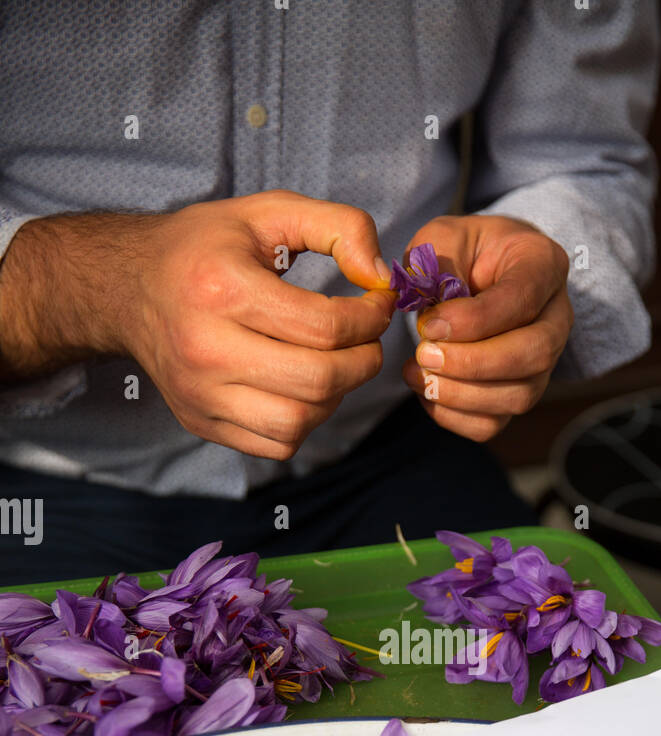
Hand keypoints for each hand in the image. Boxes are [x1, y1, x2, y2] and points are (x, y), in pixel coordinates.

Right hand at [0, 191, 394, 459]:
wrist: (127, 288)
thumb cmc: (205, 248)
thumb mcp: (267, 212)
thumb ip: (338, 226)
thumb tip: (380, 276)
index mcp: (222, 289)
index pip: (323, 326)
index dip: (369, 319)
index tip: (377, 306)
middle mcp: (206, 348)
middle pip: (317, 380)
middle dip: (363, 362)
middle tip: (368, 342)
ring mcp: (200, 394)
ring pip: (299, 422)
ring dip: (336, 397)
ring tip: (336, 365)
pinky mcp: (201, 422)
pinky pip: (276, 445)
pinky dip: (305, 422)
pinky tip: (302, 388)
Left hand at [400, 214, 572, 441]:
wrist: (481, 271)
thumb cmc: (463, 252)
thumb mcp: (443, 237)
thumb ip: (432, 265)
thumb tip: (427, 316)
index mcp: (543, 265)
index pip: (521, 300)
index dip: (474, 320)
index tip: (427, 324)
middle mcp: (556, 317)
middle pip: (533, 354)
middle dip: (472, 363)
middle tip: (423, 354)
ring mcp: (545, 362)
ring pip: (519, 396)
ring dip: (460, 394)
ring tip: (416, 373)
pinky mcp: (519, 392)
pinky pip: (495, 423)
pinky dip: (455, 418)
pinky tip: (427, 393)